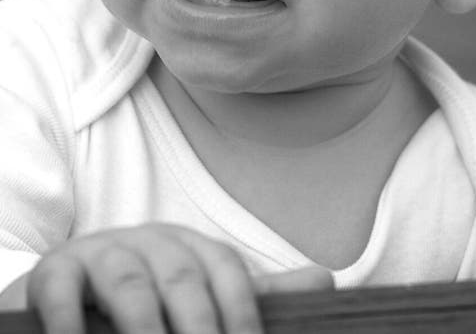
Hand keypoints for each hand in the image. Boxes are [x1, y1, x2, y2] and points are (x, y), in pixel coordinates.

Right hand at [26, 223, 332, 333]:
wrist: (71, 280)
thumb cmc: (148, 291)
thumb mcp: (200, 289)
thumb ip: (254, 294)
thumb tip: (325, 280)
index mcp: (192, 248)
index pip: (228, 271)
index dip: (244, 311)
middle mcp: (152, 243)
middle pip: (184, 280)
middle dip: (201, 326)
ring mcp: (103, 254)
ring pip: (130, 286)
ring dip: (145, 327)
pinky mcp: (57, 272)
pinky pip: (63, 291)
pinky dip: (71, 320)